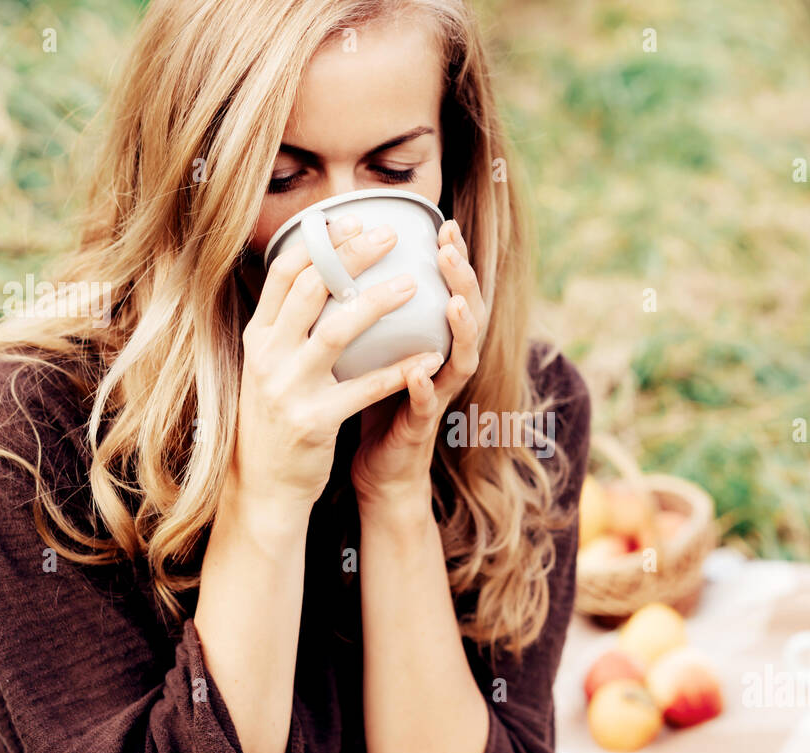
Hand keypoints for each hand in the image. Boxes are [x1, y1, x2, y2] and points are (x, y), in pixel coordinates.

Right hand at [234, 215, 440, 511]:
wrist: (263, 486)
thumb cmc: (276, 419)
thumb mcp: (267, 365)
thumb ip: (287, 325)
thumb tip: (316, 274)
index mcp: (257, 337)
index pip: (284, 272)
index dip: (319, 241)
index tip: (353, 220)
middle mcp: (266, 356)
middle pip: (310, 288)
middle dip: (351, 255)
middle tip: (391, 235)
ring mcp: (287, 389)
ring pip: (336, 332)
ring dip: (377, 303)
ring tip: (413, 284)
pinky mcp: (313, 422)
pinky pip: (362, 390)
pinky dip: (398, 372)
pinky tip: (429, 358)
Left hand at [351, 219, 487, 510]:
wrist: (378, 469)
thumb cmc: (373, 402)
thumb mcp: (372, 350)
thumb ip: (370, 313)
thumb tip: (341, 259)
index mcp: (431, 342)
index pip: (450, 292)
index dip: (453, 260)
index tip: (444, 226)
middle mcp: (442, 365)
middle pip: (467, 316)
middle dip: (463, 280)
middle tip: (451, 249)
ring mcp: (435, 397)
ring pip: (461, 358)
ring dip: (461, 329)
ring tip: (454, 301)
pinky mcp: (419, 429)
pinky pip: (426, 407)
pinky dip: (424, 387)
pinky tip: (418, 370)